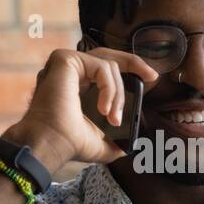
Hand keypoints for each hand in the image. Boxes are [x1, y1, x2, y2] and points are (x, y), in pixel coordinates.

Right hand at [2, 46, 158, 170]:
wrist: (50, 145)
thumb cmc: (69, 144)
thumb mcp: (100, 143)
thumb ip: (114, 140)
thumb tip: (130, 147)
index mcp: (75, 85)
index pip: (104, 68)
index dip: (129, 68)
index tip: (150, 79)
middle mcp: (69, 72)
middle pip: (108, 56)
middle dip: (134, 63)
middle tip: (152, 76)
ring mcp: (65, 63)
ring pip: (109, 66)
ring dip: (118, 94)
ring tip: (112, 117)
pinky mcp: (65, 59)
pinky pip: (102, 67)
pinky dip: (110, 89)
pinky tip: (104, 109)